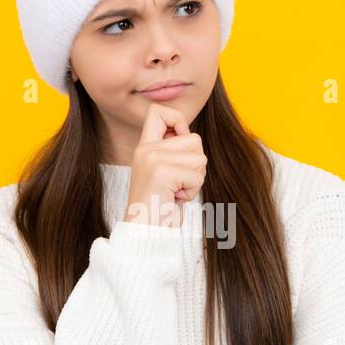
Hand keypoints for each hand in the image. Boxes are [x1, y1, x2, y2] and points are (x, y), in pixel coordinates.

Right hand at [123, 103, 205, 227]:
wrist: (145, 233)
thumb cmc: (159, 207)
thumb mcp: (165, 173)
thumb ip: (174, 152)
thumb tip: (191, 137)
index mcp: (144, 147)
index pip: (159, 111)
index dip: (179, 120)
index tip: (181, 140)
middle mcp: (146, 149)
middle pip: (194, 139)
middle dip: (196, 164)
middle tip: (178, 183)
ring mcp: (152, 159)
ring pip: (200, 158)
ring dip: (196, 179)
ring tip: (176, 192)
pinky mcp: (162, 172)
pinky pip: (197, 176)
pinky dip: (192, 191)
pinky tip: (175, 199)